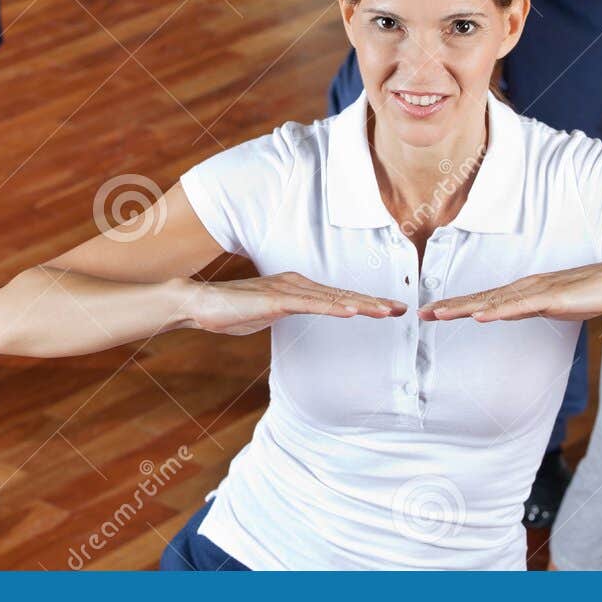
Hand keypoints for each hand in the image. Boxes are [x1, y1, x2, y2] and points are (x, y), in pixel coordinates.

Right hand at [188, 272, 405, 335]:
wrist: (199, 304)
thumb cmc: (229, 311)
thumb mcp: (266, 316)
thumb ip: (284, 313)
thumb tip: (293, 315)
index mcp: (297, 289)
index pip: (337, 298)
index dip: (365, 303)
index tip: (389, 309)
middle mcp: (296, 285)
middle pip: (342, 295)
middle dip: (373, 302)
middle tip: (403, 308)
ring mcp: (287, 291)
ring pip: (332, 299)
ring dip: (362, 305)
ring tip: (386, 311)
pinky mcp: (275, 300)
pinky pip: (310, 305)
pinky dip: (334, 308)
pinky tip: (352, 312)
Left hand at [421, 261, 601, 322]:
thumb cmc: (591, 292)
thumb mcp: (552, 306)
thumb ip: (527, 309)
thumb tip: (502, 314)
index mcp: (524, 291)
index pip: (484, 300)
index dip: (456, 306)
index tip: (432, 312)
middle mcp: (525, 287)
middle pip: (481, 299)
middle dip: (450, 307)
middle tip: (421, 314)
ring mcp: (537, 291)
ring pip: (494, 302)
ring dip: (464, 308)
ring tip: (439, 315)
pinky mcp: (552, 297)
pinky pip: (520, 306)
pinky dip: (497, 312)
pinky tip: (479, 317)